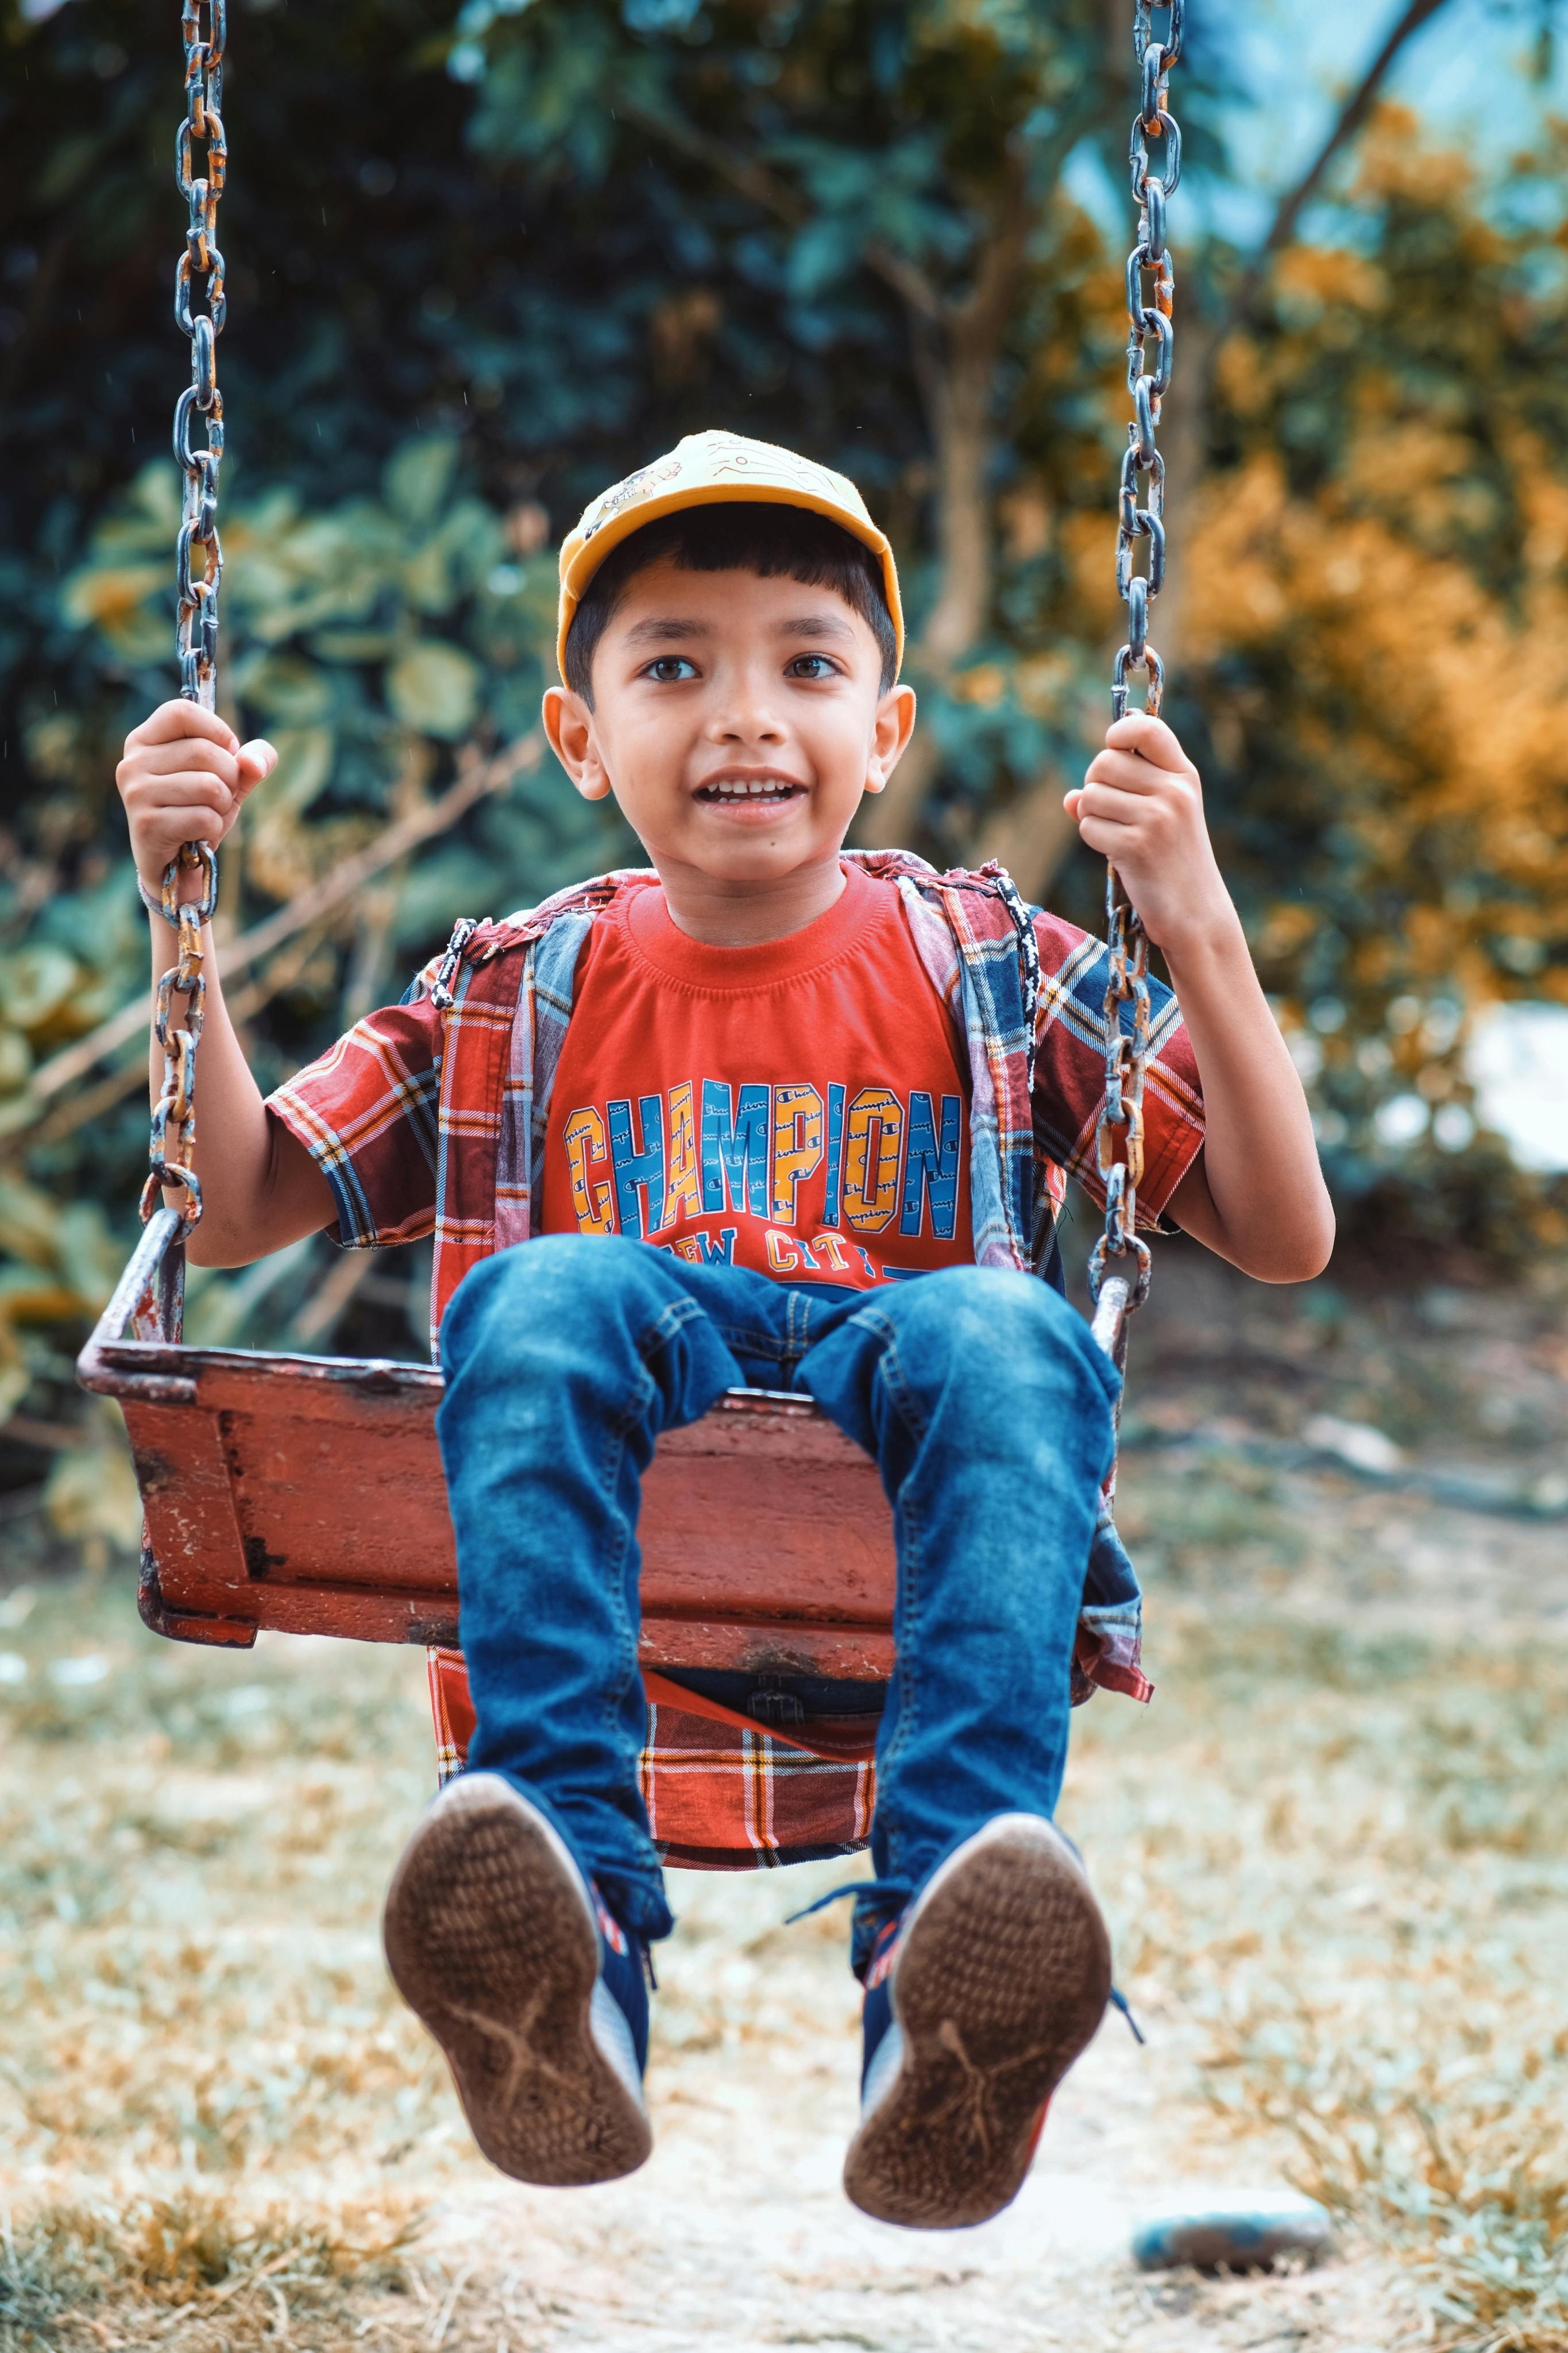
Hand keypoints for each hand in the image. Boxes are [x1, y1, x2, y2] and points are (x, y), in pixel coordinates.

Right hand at [116, 699, 276, 895]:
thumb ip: (251, 761)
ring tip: (207, 814)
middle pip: (203, 751)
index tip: (227, 753)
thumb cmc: (198, 811)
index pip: (181, 711)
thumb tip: (255, 762)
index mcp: (144, 740)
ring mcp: (135, 793)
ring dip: (222, 805)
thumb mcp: (229, 779)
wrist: (175, 865)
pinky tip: (197, 834)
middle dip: (229, 776)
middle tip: (220, 795)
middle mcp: (132, 762)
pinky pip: (204, 817)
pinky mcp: (146, 825)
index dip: (217, 730)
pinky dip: (214, 828)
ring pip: (209, 786)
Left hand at [1064, 713, 1237, 956]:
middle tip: (1110, 810)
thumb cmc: (1172, 860)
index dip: (1120, 731)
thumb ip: (1124, 793)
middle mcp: (1174, 791)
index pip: (1147, 727)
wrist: (1196, 912)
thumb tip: (1070, 797)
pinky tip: (1118, 853)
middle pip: (1104, 762)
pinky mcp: (1136, 846)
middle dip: (1095, 784)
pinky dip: (1094, 840)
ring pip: (1090, 795)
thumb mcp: (1162, 816)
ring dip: (1092, 817)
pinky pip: (1088, 827)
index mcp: (1183, 775)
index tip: (1114, 747)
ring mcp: (1157, 818)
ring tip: (1117, 834)